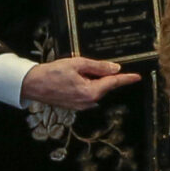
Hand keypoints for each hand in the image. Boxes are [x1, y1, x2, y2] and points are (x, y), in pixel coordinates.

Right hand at [19, 56, 140, 109]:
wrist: (32, 84)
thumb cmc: (52, 73)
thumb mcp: (77, 64)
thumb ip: (98, 67)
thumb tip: (115, 69)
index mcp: (90, 92)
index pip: (113, 83)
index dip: (126, 79)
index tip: (137, 77)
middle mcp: (88, 102)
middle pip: (104, 86)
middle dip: (101, 76)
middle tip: (85, 67)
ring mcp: (81, 106)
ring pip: (95, 90)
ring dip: (92, 80)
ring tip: (75, 73)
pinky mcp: (74, 106)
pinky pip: (86, 94)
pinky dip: (86, 86)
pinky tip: (74, 79)